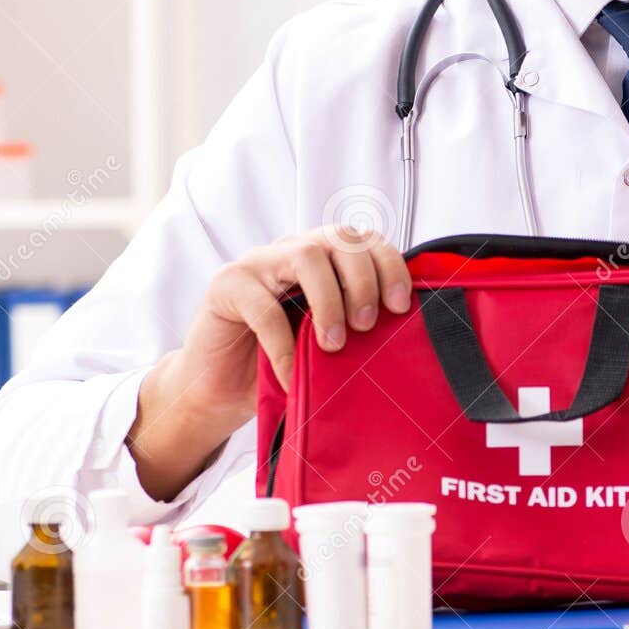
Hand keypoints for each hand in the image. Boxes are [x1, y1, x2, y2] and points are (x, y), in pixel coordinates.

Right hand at [127, 226, 412, 500]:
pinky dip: (284, 344)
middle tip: (366, 325)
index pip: (364, 240)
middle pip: (339, 238)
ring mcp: (256, 263)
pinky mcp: (225, 285)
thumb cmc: (280, 363)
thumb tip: (409, 335)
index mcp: (321, 259)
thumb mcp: (325, 341)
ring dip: (329, 300)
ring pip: (305, 255)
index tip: (401, 306)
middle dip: (363, 280)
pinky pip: (262, 306)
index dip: (389, 265)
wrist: (219, 390)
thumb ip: (355, 324)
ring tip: (333, 344)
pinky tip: (291, 374)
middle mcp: (291, 251)